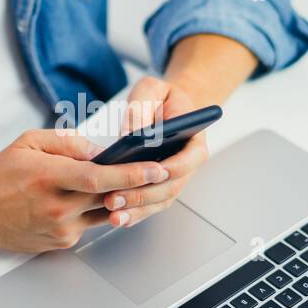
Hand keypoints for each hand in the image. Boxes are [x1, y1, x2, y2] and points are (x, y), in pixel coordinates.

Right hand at [0, 129, 169, 250]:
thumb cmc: (1, 175)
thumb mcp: (29, 142)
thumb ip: (67, 143)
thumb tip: (99, 151)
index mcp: (49, 177)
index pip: (99, 178)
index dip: (132, 174)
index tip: (156, 168)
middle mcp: (56, 207)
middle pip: (108, 198)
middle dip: (136, 186)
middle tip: (157, 172)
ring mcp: (60, 229)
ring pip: (103, 213)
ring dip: (117, 200)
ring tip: (125, 184)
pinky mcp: (60, 243)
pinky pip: (88, 225)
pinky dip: (92, 211)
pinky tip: (87, 200)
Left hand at [101, 75, 209, 227]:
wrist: (167, 109)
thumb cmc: (161, 98)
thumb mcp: (152, 90)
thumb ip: (142, 107)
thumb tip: (130, 133)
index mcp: (194, 142)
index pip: (188, 160)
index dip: (172, 168)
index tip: (153, 172)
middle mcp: (186, 165)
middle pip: (170, 187)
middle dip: (143, 195)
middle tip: (117, 198)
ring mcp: (173, 179)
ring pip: (158, 201)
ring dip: (137, 210)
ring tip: (113, 215)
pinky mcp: (158, 187)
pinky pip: (149, 205)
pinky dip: (134, 213)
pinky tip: (116, 217)